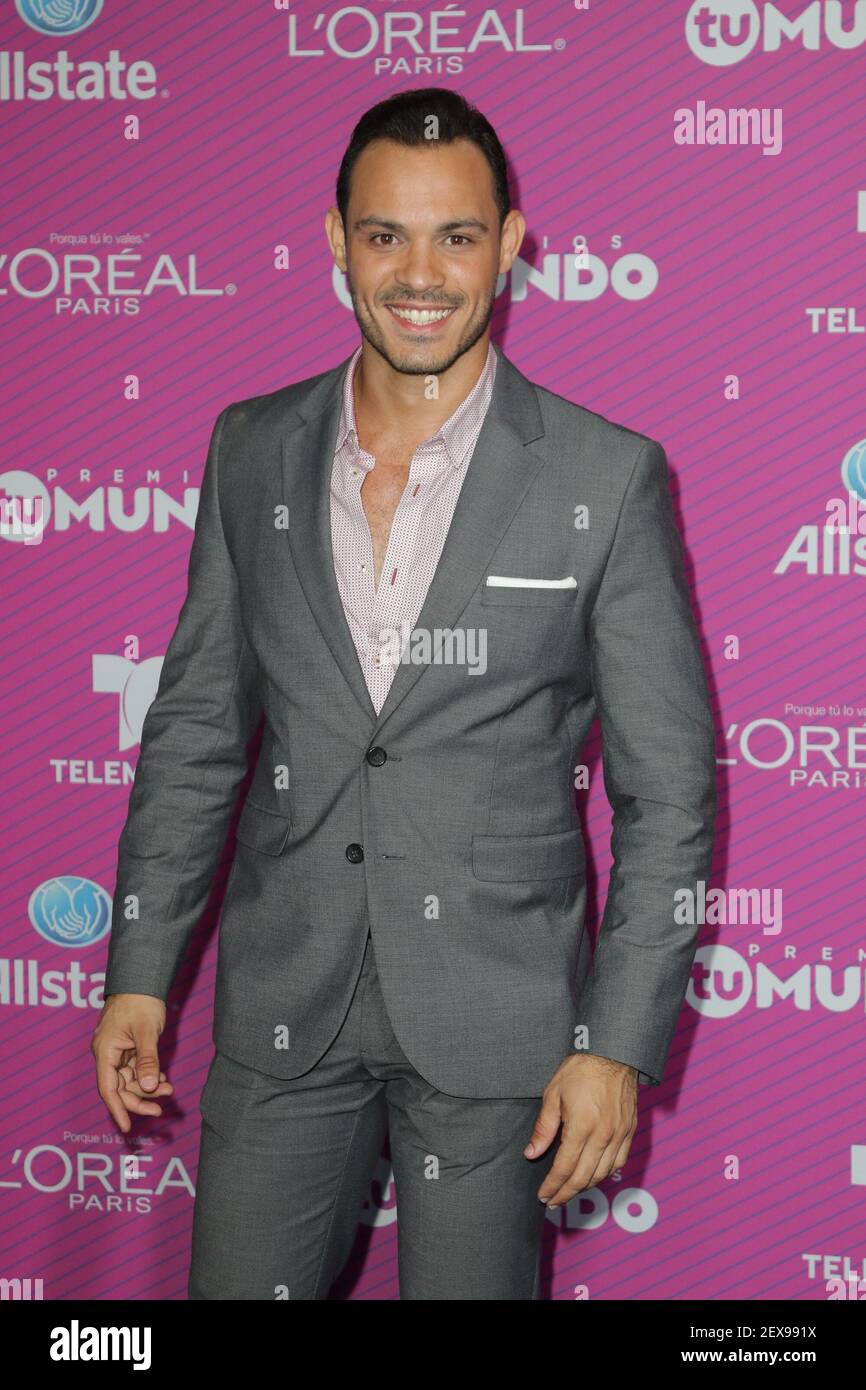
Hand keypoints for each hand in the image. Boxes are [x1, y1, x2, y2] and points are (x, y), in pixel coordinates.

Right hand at [91, 993, 173, 1133]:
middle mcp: (107, 1054)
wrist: (141, 979)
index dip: (117, 1109)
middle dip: (140, 1099)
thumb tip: (147, 1088)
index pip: (108, 1088)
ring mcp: (116, 1051)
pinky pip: (135, 1068)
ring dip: (147, 1086)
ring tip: (169, 1089)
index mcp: (105, 1051)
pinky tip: (162, 1077)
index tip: (126, 1127)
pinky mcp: (126, 1047)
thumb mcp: (146, 1032)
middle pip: (120, 1087)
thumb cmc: (141, 1001)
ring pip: (129, 1079)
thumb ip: (147, 1060)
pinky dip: (148, 1074)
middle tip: (160, 1108)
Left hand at [524, 1053, 637, 1206]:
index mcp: (581, 1127)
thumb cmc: (580, 1070)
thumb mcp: (553, 1094)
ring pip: (602, 1174)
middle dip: (566, 1193)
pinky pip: (619, 1162)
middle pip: (583, 1177)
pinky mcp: (630, 1131)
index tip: (543, 1196)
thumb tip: (532, 1153)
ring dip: (585, 1187)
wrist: (612, 1053)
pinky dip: (605, 1174)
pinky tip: (595, 1176)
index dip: (552, 1186)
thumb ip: (544, 1128)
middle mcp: (603, 1136)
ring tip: (570, 1191)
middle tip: (553, 1201)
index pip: (564, 1168)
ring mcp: (619, 1135)